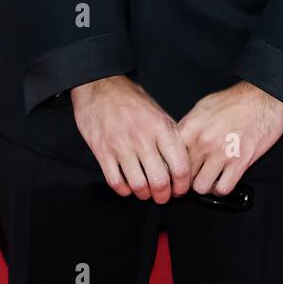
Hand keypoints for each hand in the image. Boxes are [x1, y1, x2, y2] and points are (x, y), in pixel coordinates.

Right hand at [70, 74, 190, 203]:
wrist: (99, 87)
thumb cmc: (129, 98)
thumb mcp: (157, 110)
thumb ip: (169, 132)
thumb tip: (181, 156)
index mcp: (161, 127)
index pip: (180, 165)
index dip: (183, 185)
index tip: (180, 189)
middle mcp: (143, 139)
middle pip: (160, 180)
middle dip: (164, 195)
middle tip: (163, 196)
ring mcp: (121, 146)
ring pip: (138, 185)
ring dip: (144, 194)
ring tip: (146, 193)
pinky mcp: (102, 152)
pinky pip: (115, 181)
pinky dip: (123, 190)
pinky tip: (127, 187)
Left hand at [177, 82, 282, 195]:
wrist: (264, 97)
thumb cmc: (236, 100)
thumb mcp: (204, 106)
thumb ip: (188, 126)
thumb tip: (177, 142)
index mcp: (192, 127)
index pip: (169, 158)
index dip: (171, 168)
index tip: (175, 172)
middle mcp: (203, 141)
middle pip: (183, 175)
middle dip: (188, 178)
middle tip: (194, 176)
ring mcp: (221, 153)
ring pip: (200, 187)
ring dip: (205, 185)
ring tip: (209, 177)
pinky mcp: (240, 163)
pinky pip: (223, 189)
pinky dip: (222, 188)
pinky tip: (223, 179)